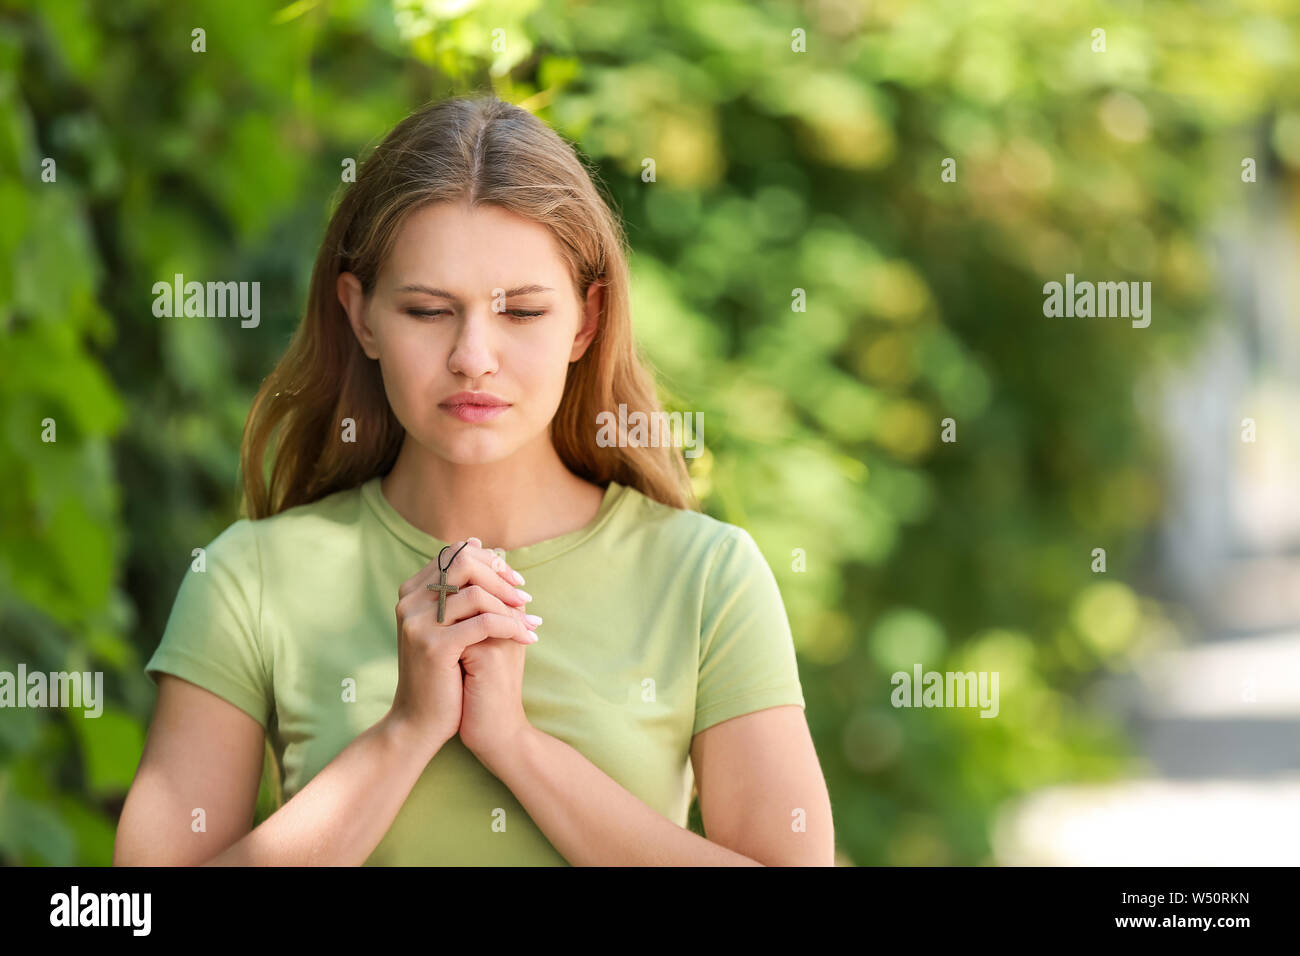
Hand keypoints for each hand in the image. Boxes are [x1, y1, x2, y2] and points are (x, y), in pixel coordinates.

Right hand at [387, 537, 534, 754]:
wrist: (421, 722)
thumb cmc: (442, 672)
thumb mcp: (449, 624)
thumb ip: (461, 588)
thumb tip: (480, 542)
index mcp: (412, 592)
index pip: (456, 554)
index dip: (491, 561)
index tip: (516, 581)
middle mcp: (409, 602)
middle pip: (464, 563)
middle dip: (501, 576)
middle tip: (525, 596)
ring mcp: (417, 623)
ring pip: (476, 593)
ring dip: (511, 606)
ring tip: (531, 623)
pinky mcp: (433, 647)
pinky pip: (483, 623)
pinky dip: (511, 627)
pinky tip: (527, 639)